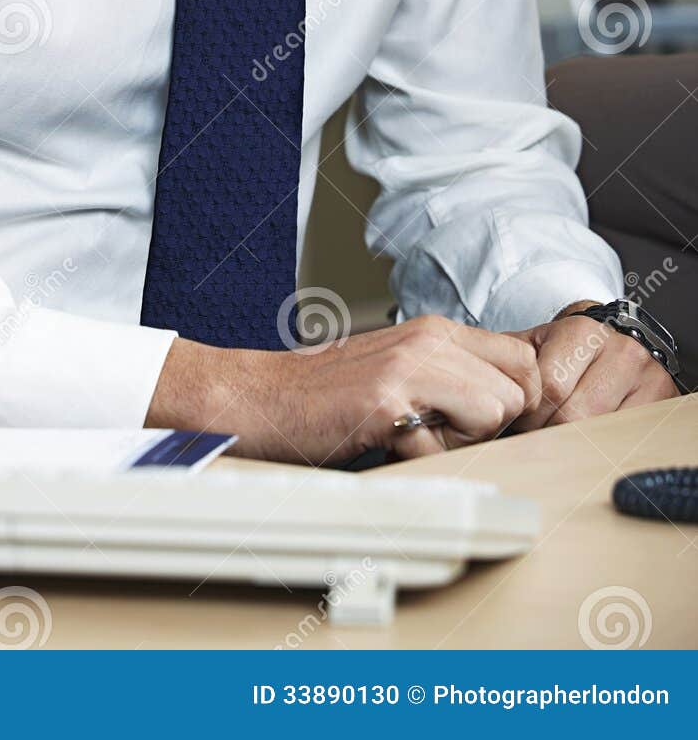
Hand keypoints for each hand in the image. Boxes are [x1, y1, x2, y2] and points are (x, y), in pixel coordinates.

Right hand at [146, 314, 541, 465]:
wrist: (260, 398)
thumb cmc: (327, 396)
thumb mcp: (401, 368)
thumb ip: (453, 375)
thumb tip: (514, 403)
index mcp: (435, 329)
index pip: (526, 359)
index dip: (517, 401)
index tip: (482, 423)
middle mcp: (428, 337)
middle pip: (521, 387)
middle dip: (494, 424)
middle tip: (440, 432)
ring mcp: (409, 363)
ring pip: (497, 410)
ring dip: (463, 440)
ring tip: (411, 436)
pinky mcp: (387, 397)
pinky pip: (449, 439)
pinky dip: (425, 455)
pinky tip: (387, 444)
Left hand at [511, 301, 679, 430]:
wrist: (609, 339)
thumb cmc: (562, 349)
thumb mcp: (532, 345)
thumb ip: (505, 361)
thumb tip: (478, 385)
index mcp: (583, 331)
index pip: (549, 388)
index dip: (528, 413)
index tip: (518, 420)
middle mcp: (621, 350)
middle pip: (574, 414)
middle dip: (547, 431)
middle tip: (535, 434)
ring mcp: (647, 376)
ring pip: (600, 430)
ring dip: (572, 441)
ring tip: (558, 435)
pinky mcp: (663, 400)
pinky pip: (625, 438)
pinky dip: (601, 444)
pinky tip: (585, 438)